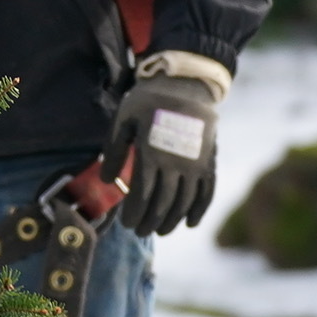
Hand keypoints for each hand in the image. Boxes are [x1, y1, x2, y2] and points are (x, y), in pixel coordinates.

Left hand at [103, 68, 220, 235]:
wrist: (186, 85)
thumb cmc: (148, 101)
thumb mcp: (123, 120)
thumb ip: (114, 151)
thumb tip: (107, 181)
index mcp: (152, 154)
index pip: (142, 195)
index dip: (134, 213)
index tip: (126, 225)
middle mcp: (176, 164)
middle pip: (163, 203)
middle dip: (150, 221)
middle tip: (140, 231)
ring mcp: (196, 164)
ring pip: (185, 201)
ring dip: (172, 220)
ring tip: (160, 230)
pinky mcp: (209, 161)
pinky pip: (208, 191)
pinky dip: (200, 210)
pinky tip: (191, 223)